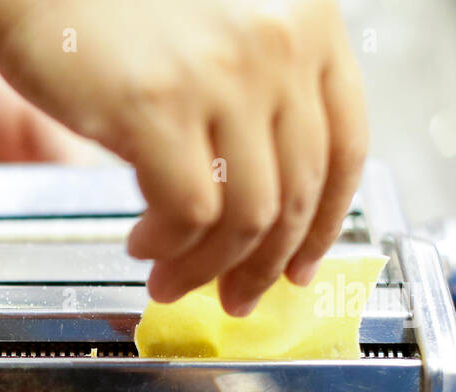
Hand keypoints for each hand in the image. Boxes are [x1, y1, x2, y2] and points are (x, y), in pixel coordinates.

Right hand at [0, 0, 366, 314]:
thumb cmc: (110, 2)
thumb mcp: (220, 26)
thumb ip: (256, 87)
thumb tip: (265, 196)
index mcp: (307, 17)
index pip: (346, 145)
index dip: (325, 222)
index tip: (303, 263)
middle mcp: (279, 41)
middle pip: (297, 191)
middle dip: (265, 265)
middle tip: (238, 298)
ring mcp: (223, 74)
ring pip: (248, 215)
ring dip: (209, 268)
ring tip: (172, 282)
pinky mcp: (160, 106)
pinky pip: (190, 214)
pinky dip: (170, 249)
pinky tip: (144, 247)